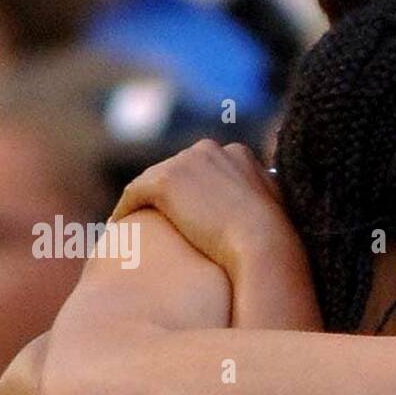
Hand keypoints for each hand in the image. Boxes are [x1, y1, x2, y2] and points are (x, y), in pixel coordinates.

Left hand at [110, 141, 292, 272]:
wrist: (265, 244)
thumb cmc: (277, 239)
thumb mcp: (275, 210)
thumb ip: (262, 199)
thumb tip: (261, 208)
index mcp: (238, 154)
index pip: (204, 170)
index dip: (193, 193)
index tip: (186, 214)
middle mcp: (209, 150)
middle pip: (177, 172)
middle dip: (167, 195)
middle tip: (155, 221)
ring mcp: (185, 162)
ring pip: (154, 181)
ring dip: (144, 202)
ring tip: (134, 226)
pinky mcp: (164, 181)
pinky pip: (135, 193)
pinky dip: (125, 209)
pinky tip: (119, 230)